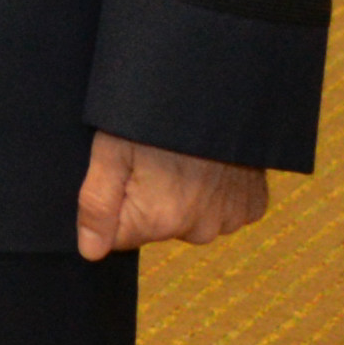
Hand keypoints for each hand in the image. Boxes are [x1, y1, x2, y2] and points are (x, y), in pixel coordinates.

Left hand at [74, 132, 266, 259]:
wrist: (216, 92)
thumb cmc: (154, 118)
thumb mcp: (111, 151)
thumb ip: (98, 205)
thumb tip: (90, 253)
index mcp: (159, 220)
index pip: (120, 236)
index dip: (114, 203)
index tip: (121, 172)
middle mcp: (199, 230)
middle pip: (156, 227)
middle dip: (148, 199)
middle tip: (152, 157)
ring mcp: (230, 219)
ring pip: (190, 219)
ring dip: (183, 195)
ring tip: (180, 156)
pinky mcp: (253, 205)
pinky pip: (222, 209)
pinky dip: (214, 191)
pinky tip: (208, 162)